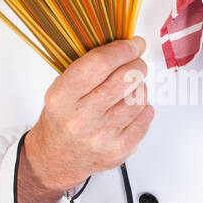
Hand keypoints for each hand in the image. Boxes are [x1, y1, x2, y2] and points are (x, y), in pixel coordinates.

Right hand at [24, 36, 153, 190]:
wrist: (57, 159)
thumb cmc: (62, 119)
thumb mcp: (61, 89)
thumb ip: (89, 67)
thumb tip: (128, 46)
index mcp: (61, 98)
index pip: (100, 64)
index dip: (123, 49)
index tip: (134, 44)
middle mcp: (81, 119)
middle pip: (125, 78)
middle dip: (137, 65)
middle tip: (136, 63)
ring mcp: (102, 137)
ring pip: (139, 97)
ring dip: (139, 86)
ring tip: (128, 89)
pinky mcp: (120, 150)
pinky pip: (146, 116)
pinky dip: (143, 106)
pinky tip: (130, 107)